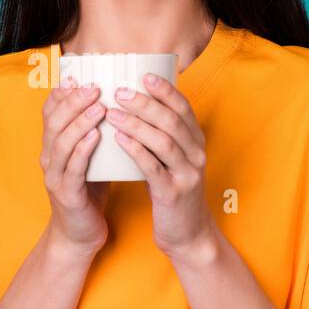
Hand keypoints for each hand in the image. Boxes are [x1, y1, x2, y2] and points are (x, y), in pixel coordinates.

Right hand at [40, 75, 110, 252]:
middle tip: (94, 86)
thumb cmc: (90, 193)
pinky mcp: (67, 194)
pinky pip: (73, 168)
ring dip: (80, 121)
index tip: (79, 73)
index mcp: (53, 146)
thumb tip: (118, 101)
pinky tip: (96, 136)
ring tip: (98, 105)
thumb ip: (95, 133)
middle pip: (54, 122)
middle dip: (73, 101)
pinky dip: (83, 150)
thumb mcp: (90, 158)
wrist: (80, 235)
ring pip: (61, 142)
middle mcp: (49, 158)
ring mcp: (55, 176)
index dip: (62, 92)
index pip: (50, 111)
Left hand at [106, 72, 214, 258]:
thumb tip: (135, 105)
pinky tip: (119, 139)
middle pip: (172, 121)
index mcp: (196, 142)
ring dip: (136, 124)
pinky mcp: (173, 194)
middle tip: (119, 91)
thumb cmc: (172, 190)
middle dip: (146, 103)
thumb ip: (160, 135)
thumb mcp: (172, 160)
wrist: (187, 233)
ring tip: (112, 112)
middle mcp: (196, 155)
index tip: (144, 75)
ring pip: (163, 141)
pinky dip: (136, 150)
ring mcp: (187, 174)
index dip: (165, 90)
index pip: (184, 108)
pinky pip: (153, 168)